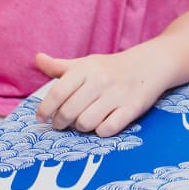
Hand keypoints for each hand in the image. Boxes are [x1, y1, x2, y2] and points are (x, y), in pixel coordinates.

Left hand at [35, 49, 163, 136]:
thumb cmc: (111, 67)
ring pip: (85, 124)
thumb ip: (60, 66)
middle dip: (61, 123)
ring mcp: (117, 95)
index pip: (57, 93)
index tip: (42, 118)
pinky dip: (101, 131)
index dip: (45, 109)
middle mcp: (100, 80)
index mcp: (86, 69)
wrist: (150, 64)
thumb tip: (37, 59)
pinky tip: (103, 123)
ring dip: (81, 127)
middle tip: (62, 122)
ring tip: (83, 121)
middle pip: (68, 113)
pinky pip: (107, 130)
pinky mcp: (132, 108)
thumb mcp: (86, 63)